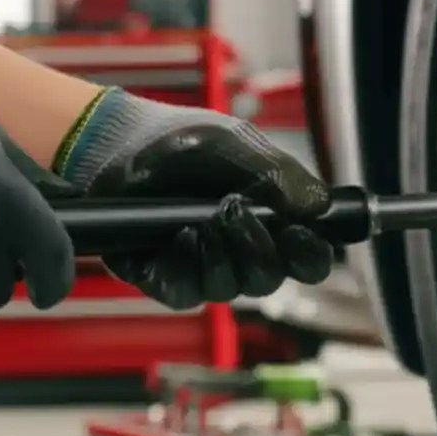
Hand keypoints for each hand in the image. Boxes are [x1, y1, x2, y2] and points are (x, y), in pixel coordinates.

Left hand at [58, 89, 333, 308]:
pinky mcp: (164, 279)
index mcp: (272, 225)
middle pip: (269, 280)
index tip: (296, 231)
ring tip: (200, 220)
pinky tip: (179, 236)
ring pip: (229, 289)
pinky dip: (185, 267)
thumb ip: (279, 173)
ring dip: (219, 255)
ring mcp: (204, 270)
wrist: (118, 143)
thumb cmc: (182, 141)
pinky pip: (185, 293)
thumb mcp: (235, 144)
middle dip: (256, 249)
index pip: (309, 261)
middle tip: (233, 210)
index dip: (311, 255)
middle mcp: (243, 255)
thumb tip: (318, 204)